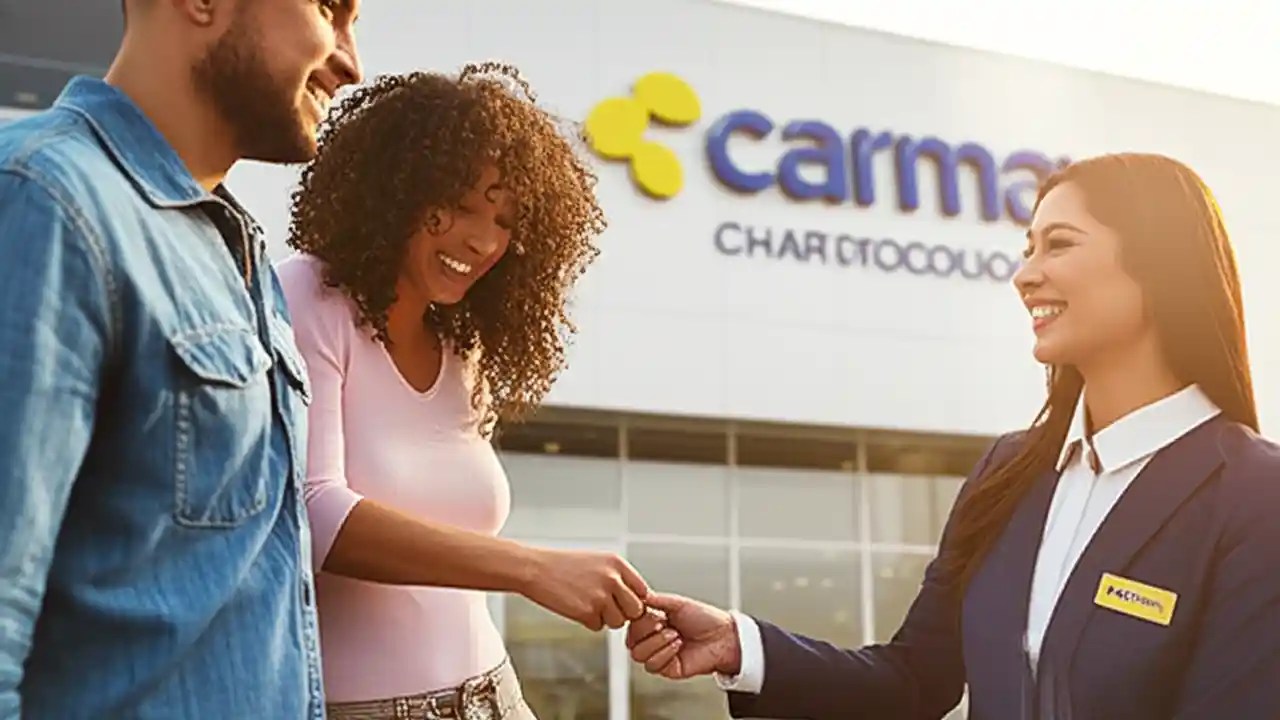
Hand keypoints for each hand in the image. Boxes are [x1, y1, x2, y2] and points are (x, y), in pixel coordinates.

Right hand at [520, 547, 648, 630]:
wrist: (536, 569)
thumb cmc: (564, 566)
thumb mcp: (598, 562)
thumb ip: (618, 578)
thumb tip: (638, 599)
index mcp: (617, 564)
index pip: (643, 590)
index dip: (634, 600)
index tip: (625, 604)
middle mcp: (613, 579)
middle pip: (636, 610)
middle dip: (623, 613)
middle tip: (608, 609)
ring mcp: (600, 596)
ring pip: (618, 622)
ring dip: (605, 619)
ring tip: (588, 605)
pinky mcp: (587, 612)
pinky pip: (598, 627)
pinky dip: (588, 622)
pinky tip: (576, 607)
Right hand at [626, 592, 740, 679]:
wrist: (723, 636)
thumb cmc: (705, 619)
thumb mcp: (678, 604)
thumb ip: (657, 600)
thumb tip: (641, 595)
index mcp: (654, 624)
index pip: (631, 627)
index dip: (638, 621)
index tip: (653, 615)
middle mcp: (654, 641)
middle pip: (631, 643)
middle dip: (646, 632)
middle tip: (664, 624)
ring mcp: (660, 655)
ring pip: (638, 655)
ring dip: (656, 643)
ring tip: (675, 635)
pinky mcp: (668, 669)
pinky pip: (653, 665)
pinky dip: (664, 653)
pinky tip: (678, 646)